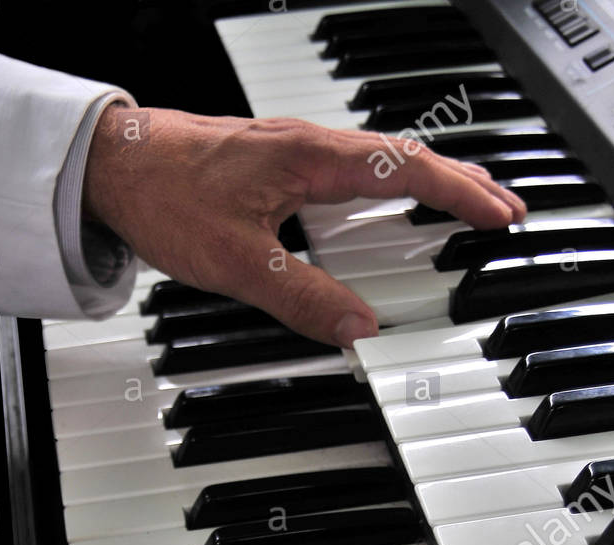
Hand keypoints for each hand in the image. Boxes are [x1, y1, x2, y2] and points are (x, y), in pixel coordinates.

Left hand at [84, 107, 526, 346]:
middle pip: (406, 157)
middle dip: (461, 183)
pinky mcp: (274, 163)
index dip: (459, 194)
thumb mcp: (235, 261)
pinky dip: (387, 184)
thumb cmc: (164, 196)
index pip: (407, 170)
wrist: (109, 165)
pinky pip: (351, 168)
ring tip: (463, 205)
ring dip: (428, 181)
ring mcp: (292, 151)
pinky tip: (385, 202)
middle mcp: (308, 145)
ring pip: (380, 159)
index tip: (501, 216)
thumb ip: (301, 297)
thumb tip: (358, 329)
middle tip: (503, 210)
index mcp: (311, 157)